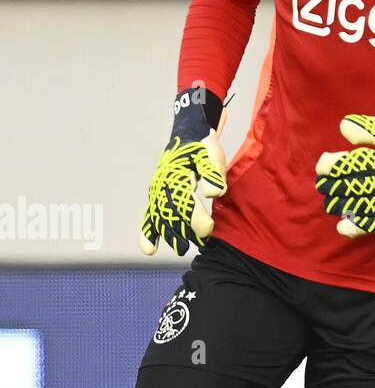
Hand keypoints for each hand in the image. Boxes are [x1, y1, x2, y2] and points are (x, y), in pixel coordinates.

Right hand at [140, 87, 227, 255]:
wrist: (188, 137)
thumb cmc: (203, 147)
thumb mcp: (212, 154)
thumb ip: (213, 172)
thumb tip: (214, 193)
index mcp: (177, 174)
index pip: (186, 201)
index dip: (196, 217)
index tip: (208, 230)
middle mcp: (163, 184)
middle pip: (172, 213)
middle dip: (184, 231)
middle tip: (198, 244)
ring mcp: (157, 191)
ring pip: (160, 217)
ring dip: (170, 235)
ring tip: (182, 250)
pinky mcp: (156, 197)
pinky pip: (149, 216)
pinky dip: (148, 233)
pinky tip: (149, 250)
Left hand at [315, 115, 374, 237]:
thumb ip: (367, 129)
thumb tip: (343, 127)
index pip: (345, 165)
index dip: (328, 166)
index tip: (323, 166)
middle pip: (346, 187)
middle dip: (329, 186)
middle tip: (323, 185)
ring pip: (355, 206)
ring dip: (337, 205)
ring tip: (331, 201)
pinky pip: (372, 223)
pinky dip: (355, 227)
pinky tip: (342, 226)